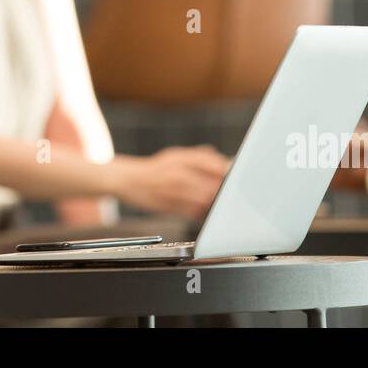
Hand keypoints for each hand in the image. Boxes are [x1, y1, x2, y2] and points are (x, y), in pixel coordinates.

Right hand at [115, 145, 231, 218]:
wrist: (129, 180)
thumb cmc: (156, 168)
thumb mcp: (176, 155)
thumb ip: (200, 157)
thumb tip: (223, 160)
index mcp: (181, 159)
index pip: (213, 163)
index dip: (228, 171)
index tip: (237, 175)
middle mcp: (178, 174)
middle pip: (212, 184)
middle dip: (224, 189)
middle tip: (232, 192)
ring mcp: (174, 192)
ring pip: (205, 200)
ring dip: (215, 202)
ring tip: (220, 202)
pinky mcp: (170, 207)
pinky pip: (194, 213)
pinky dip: (203, 212)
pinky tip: (205, 209)